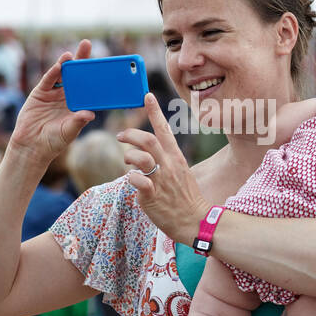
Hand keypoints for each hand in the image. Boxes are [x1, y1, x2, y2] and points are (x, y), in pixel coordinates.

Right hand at [6, 40, 95, 167]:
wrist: (32, 146)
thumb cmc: (54, 141)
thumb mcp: (69, 132)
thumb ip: (78, 122)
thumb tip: (90, 114)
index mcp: (78, 104)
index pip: (88, 86)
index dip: (95, 75)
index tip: (104, 64)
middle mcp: (67, 95)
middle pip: (76, 74)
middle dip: (81, 60)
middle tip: (87, 44)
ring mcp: (53, 93)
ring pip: (61, 74)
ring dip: (66, 62)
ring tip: (72, 52)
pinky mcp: (40, 93)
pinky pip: (48, 80)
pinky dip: (53, 72)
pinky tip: (59, 64)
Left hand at [117, 93, 209, 242]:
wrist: (194, 220)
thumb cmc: (185, 198)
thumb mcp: (180, 172)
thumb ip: (165, 160)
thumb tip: (146, 154)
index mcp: (176, 157)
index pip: (164, 129)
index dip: (155, 111)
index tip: (147, 95)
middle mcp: (169, 165)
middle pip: (148, 140)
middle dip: (131, 134)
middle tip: (120, 135)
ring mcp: (162, 180)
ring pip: (141, 158)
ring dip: (129, 156)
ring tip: (126, 162)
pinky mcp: (153, 196)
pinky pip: (137, 181)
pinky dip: (130, 178)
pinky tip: (131, 181)